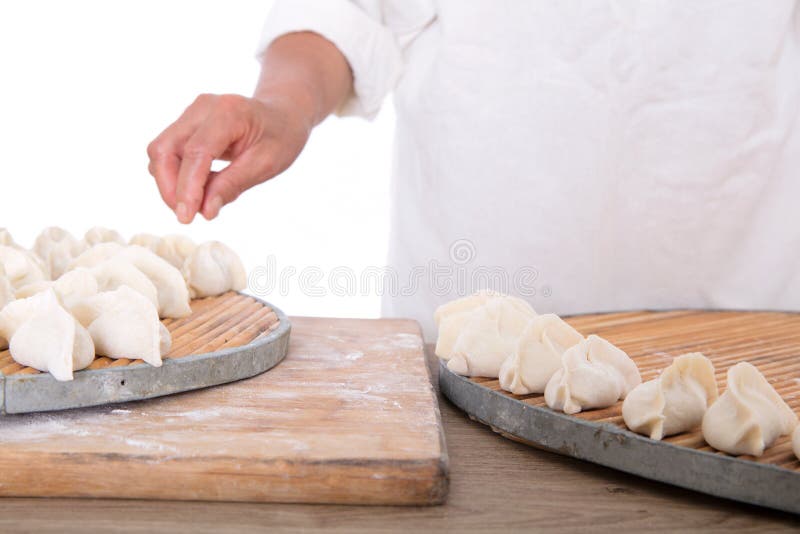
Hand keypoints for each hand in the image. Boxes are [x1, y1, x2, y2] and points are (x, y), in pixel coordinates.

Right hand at [147, 93, 312, 222]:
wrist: (281, 115)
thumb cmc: (280, 137)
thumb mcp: (267, 164)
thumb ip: (234, 185)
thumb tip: (205, 211)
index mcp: (228, 113)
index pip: (196, 152)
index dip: (187, 187)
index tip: (186, 216)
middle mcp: (202, 108)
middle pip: (165, 149)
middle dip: (169, 187)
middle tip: (188, 215)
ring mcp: (190, 113)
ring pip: (161, 151)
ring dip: (171, 183)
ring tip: (198, 202)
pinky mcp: (185, 123)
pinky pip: (168, 152)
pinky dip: (177, 175)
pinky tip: (200, 187)